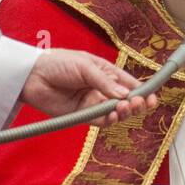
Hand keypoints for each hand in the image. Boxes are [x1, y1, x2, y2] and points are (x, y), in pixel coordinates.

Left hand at [20, 50, 158, 124]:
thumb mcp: (85, 66)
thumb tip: (125, 94)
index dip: (143, 92)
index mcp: (107, 73)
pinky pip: (99, 121)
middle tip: (138, 103)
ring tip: (123, 108)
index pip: (130, 84)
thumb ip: (105, 81)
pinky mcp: (81, 116)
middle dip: (136, 104)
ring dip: (123, 112)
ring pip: (115, 113)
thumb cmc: (58, 63)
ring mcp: (92, 103)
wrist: (32, 76)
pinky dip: (108, 121)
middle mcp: (102, 89)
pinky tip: (112, 116)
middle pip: (126, 101)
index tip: (152, 98)